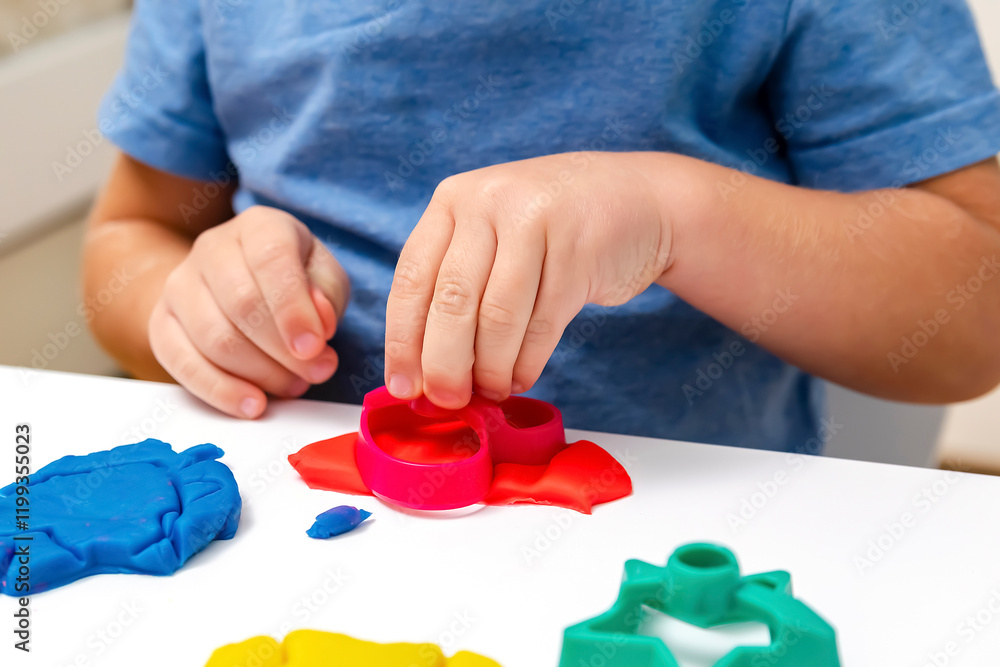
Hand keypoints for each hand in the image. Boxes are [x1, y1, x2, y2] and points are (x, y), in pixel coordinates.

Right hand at [149, 206, 349, 417]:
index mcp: (259, 227)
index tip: (315, 347)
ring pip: (215, 339)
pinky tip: (252, 404)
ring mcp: (179, 285)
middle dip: (284, 350)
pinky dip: (220, 391)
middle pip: (241, 305)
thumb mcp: (322, 275)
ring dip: (261, 374)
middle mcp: (212, 248)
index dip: (293, 309)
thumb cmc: (290, 278)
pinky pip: (182, 363)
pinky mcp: (160, 323)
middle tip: (317, 372)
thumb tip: (318, 326)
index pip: (271, 259)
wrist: (233, 279)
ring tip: (294, 385)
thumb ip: (327, 295)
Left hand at [384, 152, 672, 407]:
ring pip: (498, 316)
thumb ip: (455, 287)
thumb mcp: (492, 235)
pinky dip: (527, 361)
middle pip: (452, 300)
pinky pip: (543, 322)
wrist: (638, 199)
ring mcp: (536, 220)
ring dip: (491, 368)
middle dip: (445, 363)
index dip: (403, 340)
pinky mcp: (579, 248)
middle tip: (447, 401)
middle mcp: (489, 201)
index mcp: (453, 199)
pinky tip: (521, 378)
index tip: (403, 387)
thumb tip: (422, 372)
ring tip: (492, 392)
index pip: (413, 279)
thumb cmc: (551, 231)